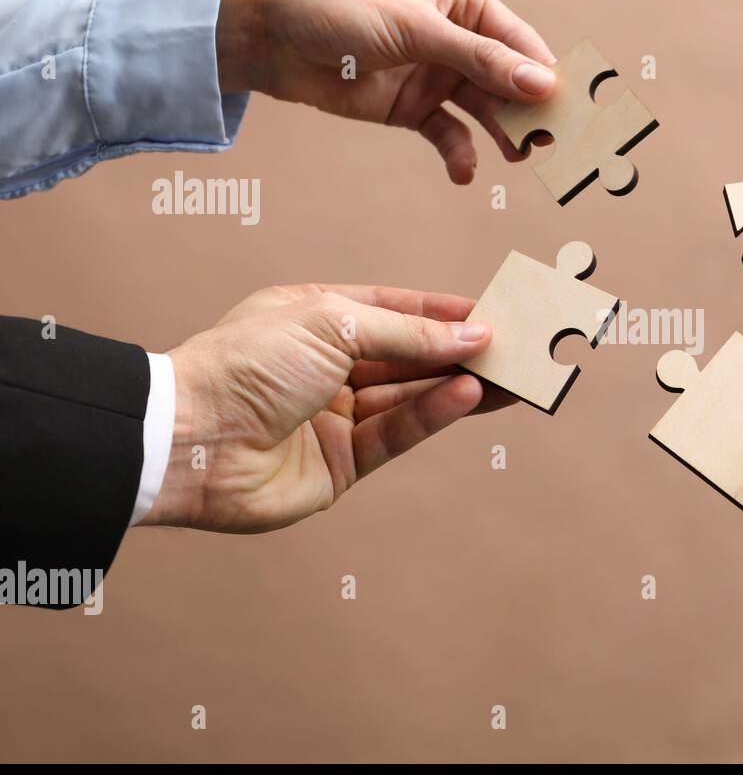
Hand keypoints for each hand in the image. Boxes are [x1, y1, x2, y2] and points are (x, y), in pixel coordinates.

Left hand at [139, 283, 510, 532]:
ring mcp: (336, 416)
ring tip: (511, 377)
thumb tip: (473, 335)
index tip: (491, 314)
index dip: (442, 313)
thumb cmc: (246, 364)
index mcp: (316, 317)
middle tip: (517, 349)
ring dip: (461, 384)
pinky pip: (399, 432)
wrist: (192, 442)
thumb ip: (410, 333)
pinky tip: (469, 395)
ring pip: (412, 396)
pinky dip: (434, 414)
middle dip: (462, 352)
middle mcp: (327, 365)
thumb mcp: (333, 323)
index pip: (395, 310)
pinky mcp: (343, 463)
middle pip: (411, 357)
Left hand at [216, 0, 556, 183]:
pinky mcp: (413, 109)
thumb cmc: (340, 10)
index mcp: (463, 1)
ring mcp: (435, 76)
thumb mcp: (417, 30)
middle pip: (507, 80)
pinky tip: (463, 172)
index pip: (518, 42)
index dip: (544, 75)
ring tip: (515, 156)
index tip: (567, 108)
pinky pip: (449, 135)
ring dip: (501, 134)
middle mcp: (456, 38)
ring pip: (484, 111)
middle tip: (548, 141)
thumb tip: (542, 84)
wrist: (273, 40)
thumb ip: (480, 61)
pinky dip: (460, 154)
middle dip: (527, 111)